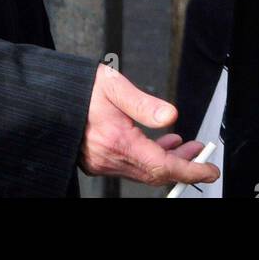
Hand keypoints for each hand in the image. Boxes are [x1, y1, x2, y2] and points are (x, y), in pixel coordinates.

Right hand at [79, 64, 218, 187]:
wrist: (49, 98)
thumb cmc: (78, 89)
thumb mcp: (114, 86)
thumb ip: (144, 103)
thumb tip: (170, 115)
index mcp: (116, 141)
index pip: (162, 166)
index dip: (190, 170)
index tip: (209, 169)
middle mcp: (109, 158)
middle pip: (155, 173)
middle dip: (182, 165)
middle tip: (201, 152)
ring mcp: (101, 163)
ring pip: (144, 171)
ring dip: (167, 160)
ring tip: (184, 144)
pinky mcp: (96, 161)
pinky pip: (130, 167)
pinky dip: (149, 158)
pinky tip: (159, 144)